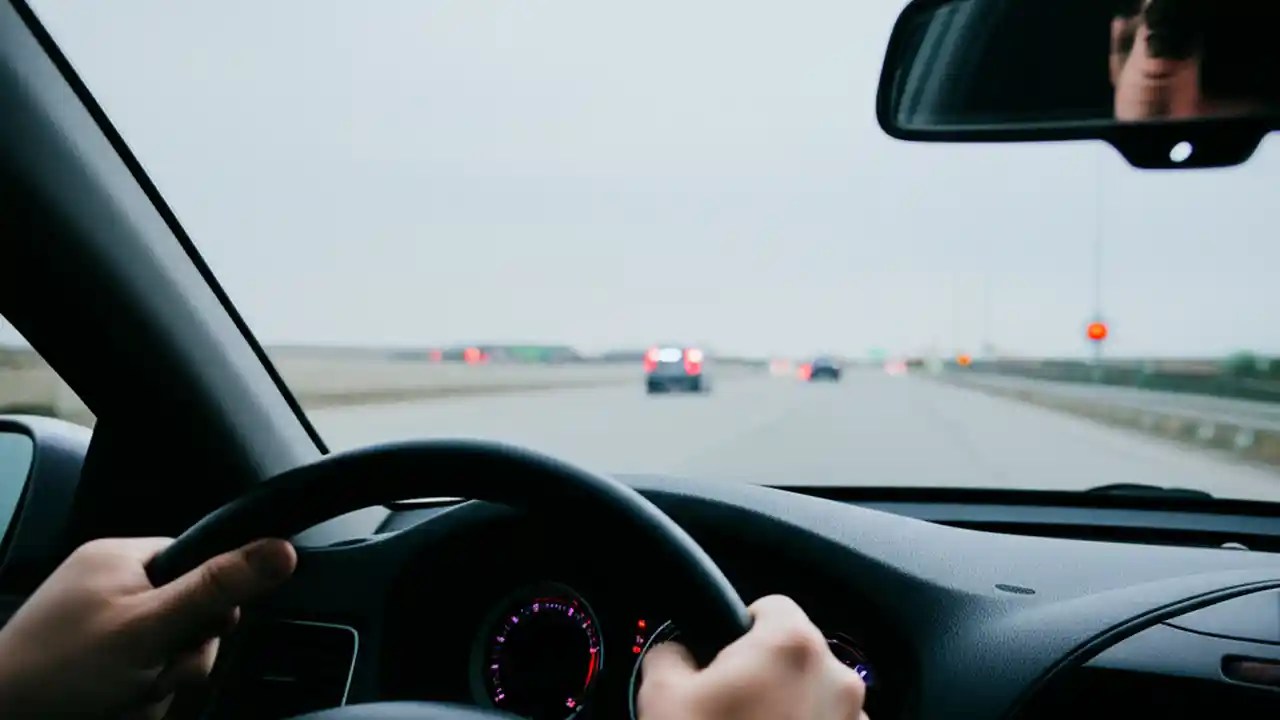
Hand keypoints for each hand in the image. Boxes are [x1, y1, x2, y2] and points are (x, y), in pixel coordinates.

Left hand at [0, 537, 296, 719]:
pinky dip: (134, 699)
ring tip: (120, 696)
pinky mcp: (93, 666)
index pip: (200, 563)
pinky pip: (141, 678)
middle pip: (190, 617)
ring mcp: (100, 629)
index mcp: (121, 558)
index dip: (211, 603)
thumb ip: (217, 589)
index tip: (197, 630)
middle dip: (179, 658)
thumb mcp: (150, 627)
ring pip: (168, 656)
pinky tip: (111, 706)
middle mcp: (111, 588)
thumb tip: (281, 550)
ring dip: (157, 685)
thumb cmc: (58, 672)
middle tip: (149, 672)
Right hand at [637, 595, 866, 719]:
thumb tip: (676, 651)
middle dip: (763, 674)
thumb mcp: (662, 696)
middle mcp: (836, 678)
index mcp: (791, 644)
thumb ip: (669, 653)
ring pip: (814, 696)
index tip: (721, 658)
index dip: (737, 629)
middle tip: (727, 708)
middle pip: (795, 653)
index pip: (768, 606)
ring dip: (788, 709)